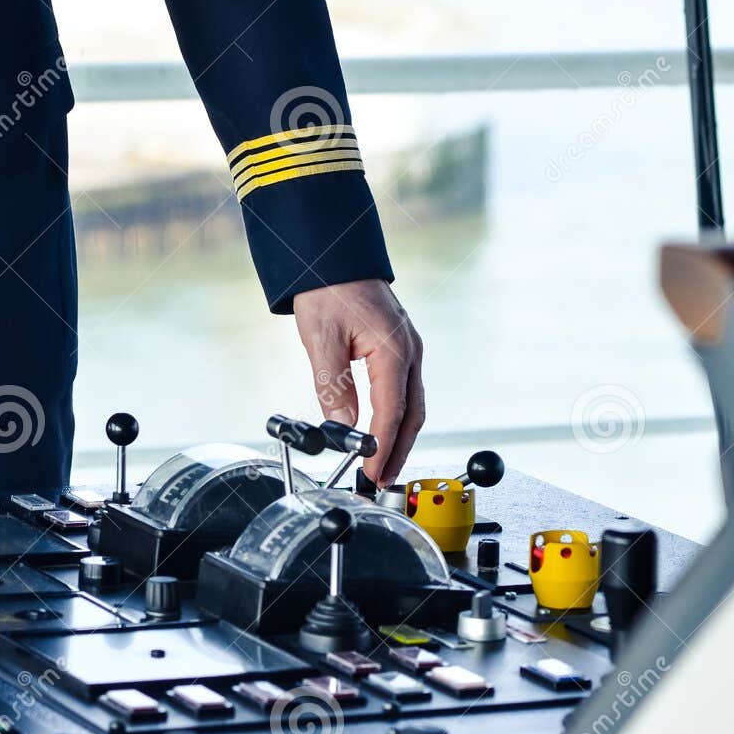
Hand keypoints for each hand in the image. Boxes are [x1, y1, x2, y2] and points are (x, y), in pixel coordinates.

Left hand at [293, 279, 424, 485]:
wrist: (333, 253)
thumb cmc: (327, 288)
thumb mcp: (321, 339)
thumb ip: (332, 385)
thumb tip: (340, 426)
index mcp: (394, 349)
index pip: (392, 411)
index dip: (383, 447)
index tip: (371, 472)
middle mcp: (410, 351)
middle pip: (412, 414)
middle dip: (398, 451)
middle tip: (381, 480)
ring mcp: (409, 349)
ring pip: (412, 404)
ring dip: (400, 437)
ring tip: (383, 465)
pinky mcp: (400, 347)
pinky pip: (406, 390)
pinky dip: (398, 417)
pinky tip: (385, 431)